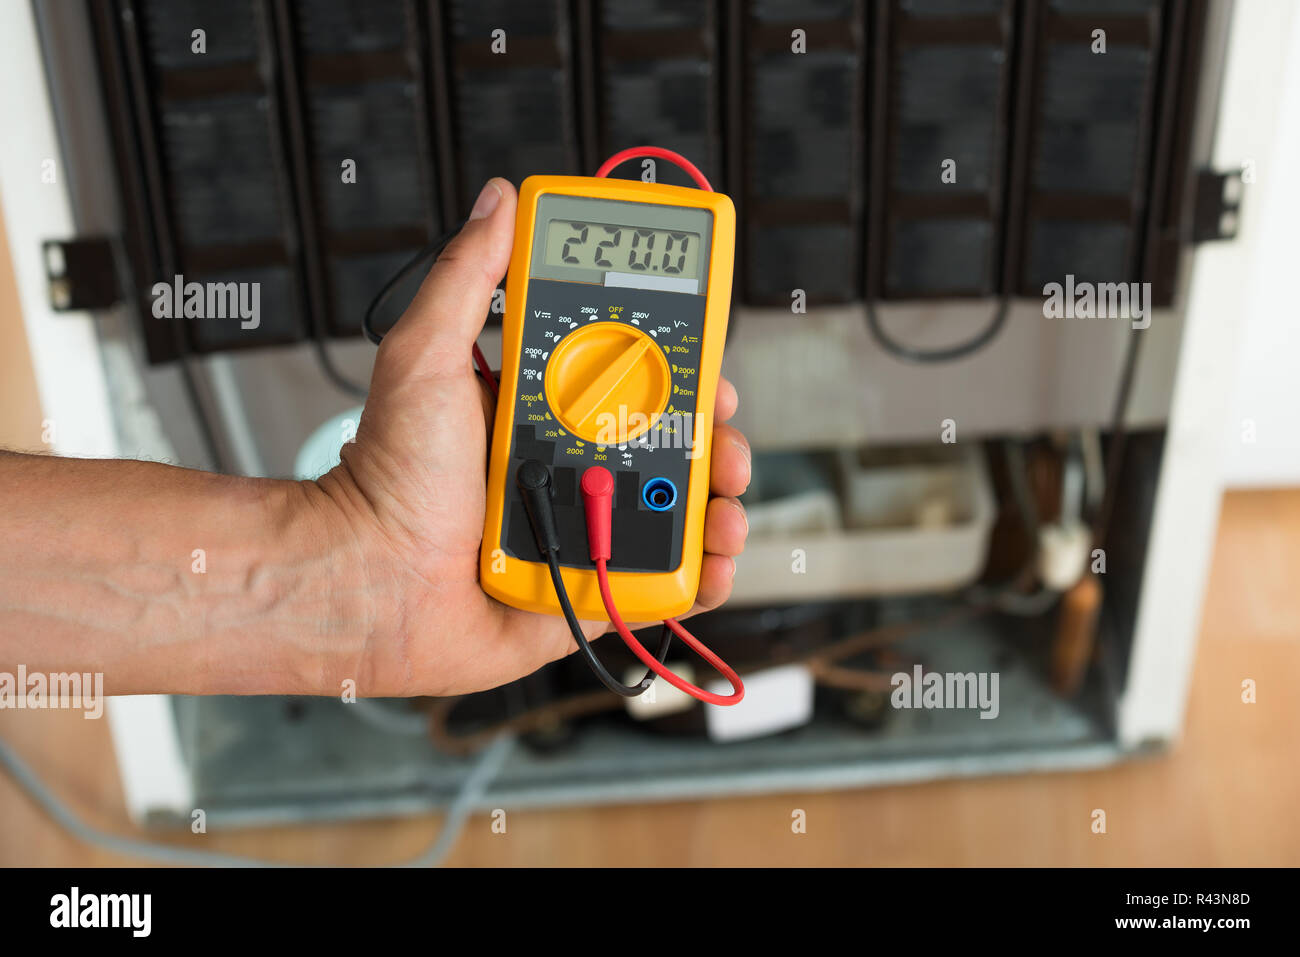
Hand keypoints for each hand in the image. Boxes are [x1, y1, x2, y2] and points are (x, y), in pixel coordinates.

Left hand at [317, 179, 750, 696]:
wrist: (372, 584)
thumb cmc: (389, 477)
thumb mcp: (425, 356)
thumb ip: (466, 278)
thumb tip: (497, 203)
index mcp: (544, 409)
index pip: (632, 378)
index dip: (681, 371)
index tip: (707, 368)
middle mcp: (571, 465)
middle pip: (672, 444)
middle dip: (717, 440)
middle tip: (724, 442)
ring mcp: (587, 526)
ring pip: (680, 510)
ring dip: (722, 504)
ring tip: (722, 508)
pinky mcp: (594, 586)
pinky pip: (665, 580)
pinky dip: (703, 573)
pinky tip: (710, 560)